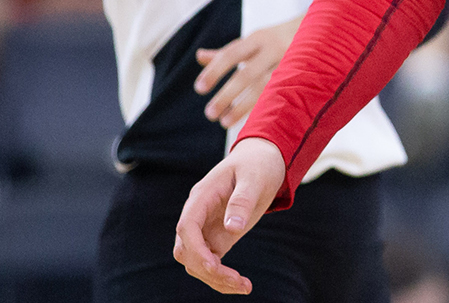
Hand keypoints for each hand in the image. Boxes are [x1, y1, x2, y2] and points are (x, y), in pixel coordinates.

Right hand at [172, 137, 284, 293]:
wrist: (262, 160)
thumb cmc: (257, 165)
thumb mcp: (254, 177)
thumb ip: (242, 200)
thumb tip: (232, 228)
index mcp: (201, 197)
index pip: (186, 227)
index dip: (195, 249)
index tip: (214, 265)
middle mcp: (198, 215)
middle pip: (186, 250)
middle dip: (206, 269)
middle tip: (237, 282)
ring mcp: (205, 228)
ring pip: (196, 262)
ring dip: (215, 278)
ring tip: (244, 287)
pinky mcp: (217, 238)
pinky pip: (211, 263)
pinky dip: (222, 276)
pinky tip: (241, 285)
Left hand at [195, 18, 301, 126]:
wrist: (329, 29)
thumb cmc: (283, 38)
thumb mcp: (257, 40)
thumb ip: (229, 50)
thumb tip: (199, 57)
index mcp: (260, 38)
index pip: (232, 53)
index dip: (215, 70)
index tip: (199, 88)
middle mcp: (275, 50)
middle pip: (247, 74)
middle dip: (227, 94)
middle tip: (209, 114)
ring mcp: (293, 64)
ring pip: (266, 88)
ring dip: (243, 107)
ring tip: (225, 123)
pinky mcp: (306, 78)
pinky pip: (284, 96)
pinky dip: (266, 109)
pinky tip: (255, 122)